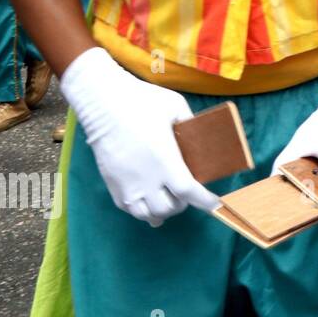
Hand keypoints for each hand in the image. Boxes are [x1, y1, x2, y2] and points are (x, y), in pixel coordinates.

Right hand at [59, 47, 220, 225]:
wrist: (102, 103)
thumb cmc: (142, 102)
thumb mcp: (176, 107)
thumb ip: (190, 125)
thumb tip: (200, 135)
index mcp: (165, 161)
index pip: (188, 191)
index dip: (204, 201)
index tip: (214, 203)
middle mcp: (146, 179)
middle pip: (169, 208)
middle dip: (182, 203)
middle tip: (187, 191)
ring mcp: (126, 185)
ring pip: (148, 214)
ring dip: (162, 210)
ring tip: (168, 198)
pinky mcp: (112, 184)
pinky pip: (130, 209)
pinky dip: (143, 210)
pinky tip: (149, 201)